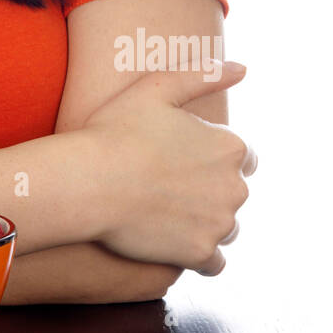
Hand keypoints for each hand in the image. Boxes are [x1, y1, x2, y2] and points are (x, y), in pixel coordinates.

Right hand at [84, 60, 255, 275]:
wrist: (88, 183)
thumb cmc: (115, 131)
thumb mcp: (157, 87)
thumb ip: (203, 75)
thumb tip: (245, 68)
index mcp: (230, 147)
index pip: (243, 157)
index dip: (211, 157)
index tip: (181, 160)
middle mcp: (235, 187)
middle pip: (232, 194)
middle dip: (209, 191)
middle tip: (166, 187)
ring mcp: (220, 224)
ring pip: (225, 228)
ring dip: (204, 223)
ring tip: (164, 214)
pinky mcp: (200, 254)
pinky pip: (213, 263)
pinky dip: (198, 256)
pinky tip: (171, 244)